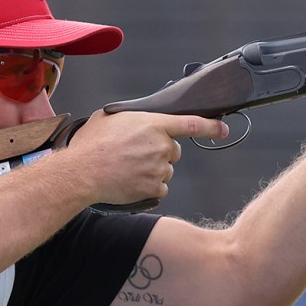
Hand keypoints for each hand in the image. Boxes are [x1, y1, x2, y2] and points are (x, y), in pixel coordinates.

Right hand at [68, 110, 228, 205]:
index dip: (211, 126)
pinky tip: (130, 182)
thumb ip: (130, 118)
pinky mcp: (154, 187)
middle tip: (135, 155)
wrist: (81, 173)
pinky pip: (159, 188)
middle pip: (173, 151)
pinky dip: (148, 187)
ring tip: (126, 169)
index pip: (192, 124)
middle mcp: (162, 146)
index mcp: (154, 124)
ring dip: (152, 171)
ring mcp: (160, 168)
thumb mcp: (108, 118)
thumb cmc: (91, 144)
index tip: (223, 129)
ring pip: (165, 170)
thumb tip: (132, 120)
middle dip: (159, 153)